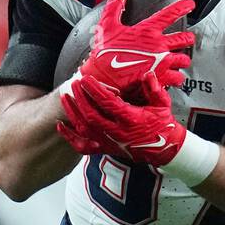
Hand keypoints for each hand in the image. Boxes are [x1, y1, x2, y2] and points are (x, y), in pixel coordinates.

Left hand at [58, 72, 187, 164]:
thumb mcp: (162, 104)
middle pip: (92, 116)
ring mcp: (110, 143)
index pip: (108, 103)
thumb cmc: (162, 124)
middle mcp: (118, 133)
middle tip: (74, 84)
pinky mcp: (105, 149)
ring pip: (85, 129)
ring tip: (66, 97)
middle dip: (81, 99)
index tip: (86, 78)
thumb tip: (148, 74)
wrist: (164, 149)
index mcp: (131, 120)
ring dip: (73, 113)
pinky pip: (83, 146)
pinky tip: (61, 125)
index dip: (95, 91)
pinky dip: (70, 137)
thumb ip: (154, 89)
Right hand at [77, 0, 194, 94]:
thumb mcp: (107, 26)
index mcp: (147, 31)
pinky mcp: (160, 79)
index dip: (182, 7)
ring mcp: (161, 63)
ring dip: (182, 61)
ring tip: (181, 62)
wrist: (103, 79)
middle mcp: (158, 46)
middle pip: (184, 39)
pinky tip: (173, 78)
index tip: (190, 4)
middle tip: (188, 39)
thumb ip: (115, 7)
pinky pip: (177, 79)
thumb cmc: (105, 54)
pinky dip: (176, 78)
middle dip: (188, 38)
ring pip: (183, 60)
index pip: (170, 14)